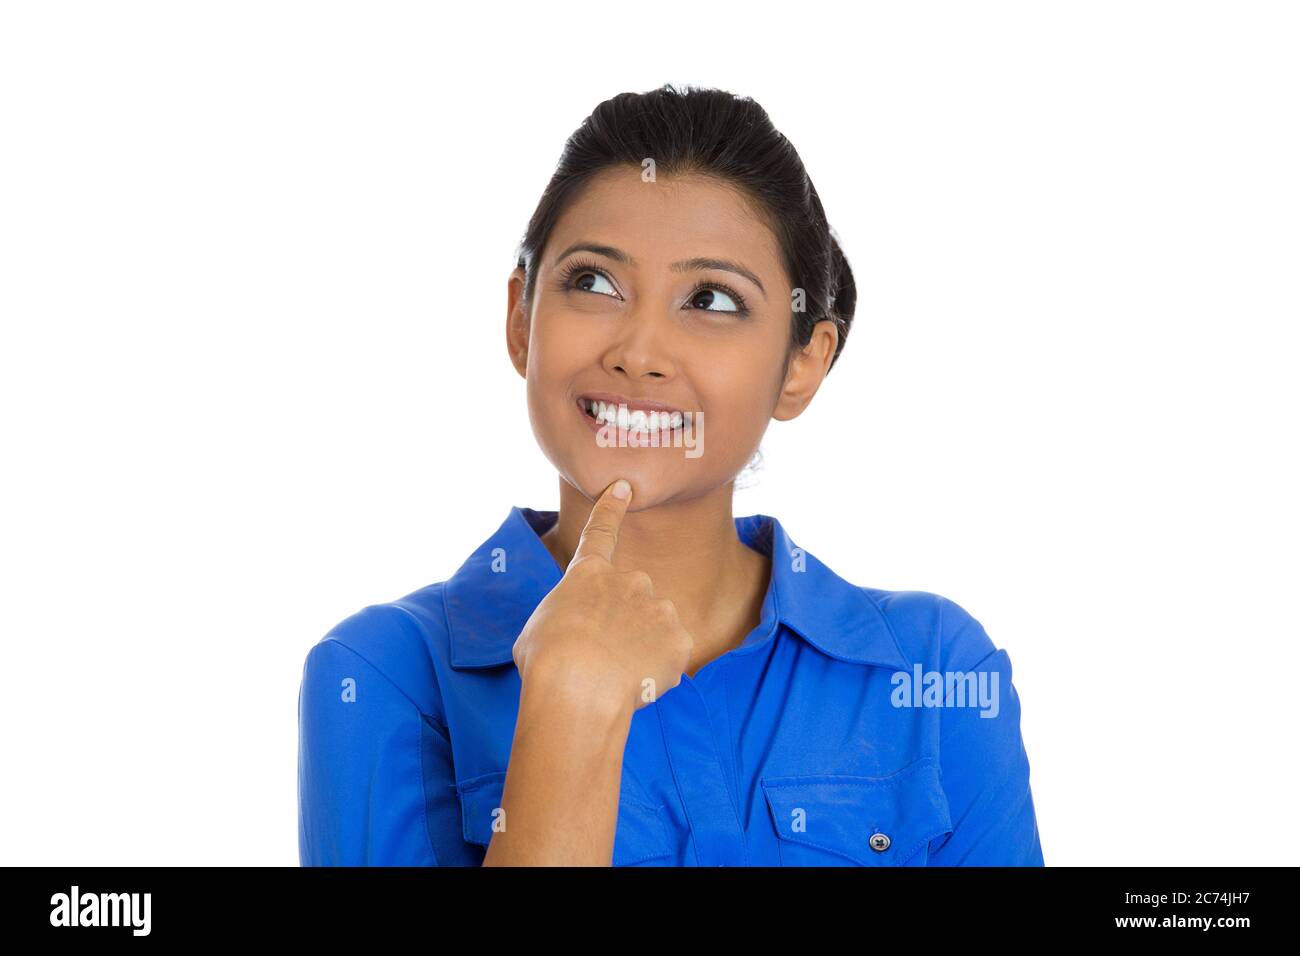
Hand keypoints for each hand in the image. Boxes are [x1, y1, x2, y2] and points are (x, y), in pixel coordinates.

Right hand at [511, 479, 694, 713]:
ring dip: (641, 646)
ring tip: (615, 674)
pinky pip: (670, 654)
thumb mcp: (539, 629)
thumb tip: (582, 634)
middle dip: (622, 622)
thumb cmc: (547, 662)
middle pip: (631, 598)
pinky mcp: (679, 639)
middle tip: (600, 655)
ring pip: (654, 626)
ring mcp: (658, 607)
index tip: (625, 487)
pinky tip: (637, 683)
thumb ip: (569, 618)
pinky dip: (658, 670)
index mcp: (589, 573)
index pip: (601, 530)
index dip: (612, 507)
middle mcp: (629, 580)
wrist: (578, 690)